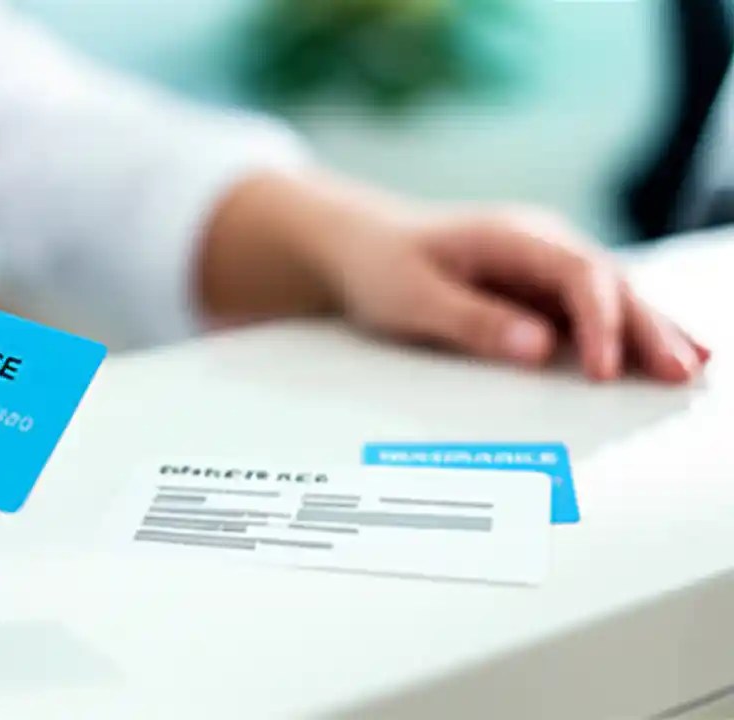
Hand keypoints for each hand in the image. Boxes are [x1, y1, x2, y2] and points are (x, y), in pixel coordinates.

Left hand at [200, 171, 708, 381]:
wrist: (360, 247)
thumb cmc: (382, 266)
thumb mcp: (413, 297)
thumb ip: (473, 321)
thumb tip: (537, 348)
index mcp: (512, 237)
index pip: (576, 276)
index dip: (598, 323)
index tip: (603, 370)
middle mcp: (541, 244)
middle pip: (609, 284)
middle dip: (647, 328)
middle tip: (679, 374)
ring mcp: (545, 265)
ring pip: (611, 296)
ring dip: (650, 330)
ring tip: (691, 368)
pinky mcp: (542, 288)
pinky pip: (593, 309)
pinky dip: (627, 332)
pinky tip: (663, 353)